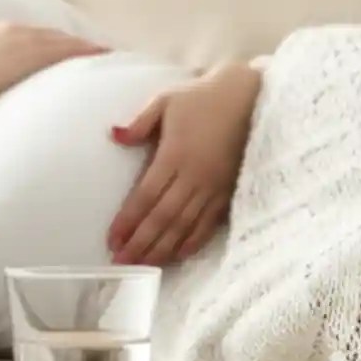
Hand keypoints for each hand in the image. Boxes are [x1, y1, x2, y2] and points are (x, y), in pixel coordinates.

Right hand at [0, 22, 107, 113]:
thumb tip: (3, 96)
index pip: (37, 37)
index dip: (58, 46)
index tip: (76, 53)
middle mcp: (14, 30)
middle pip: (54, 35)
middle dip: (76, 44)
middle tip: (102, 52)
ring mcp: (24, 38)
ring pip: (64, 40)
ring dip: (87, 48)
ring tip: (109, 55)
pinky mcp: (33, 50)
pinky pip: (67, 49)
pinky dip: (87, 52)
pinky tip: (103, 58)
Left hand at [107, 63, 260, 265]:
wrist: (249, 95)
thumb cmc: (201, 98)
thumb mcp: (166, 101)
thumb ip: (140, 122)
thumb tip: (114, 136)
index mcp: (175, 154)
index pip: (146, 196)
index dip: (128, 221)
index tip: (112, 239)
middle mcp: (195, 176)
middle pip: (163, 217)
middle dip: (140, 243)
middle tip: (121, 262)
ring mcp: (214, 187)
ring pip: (184, 226)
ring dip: (162, 248)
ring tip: (142, 265)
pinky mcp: (229, 192)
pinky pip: (208, 224)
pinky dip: (192, 242)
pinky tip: (176, 255)